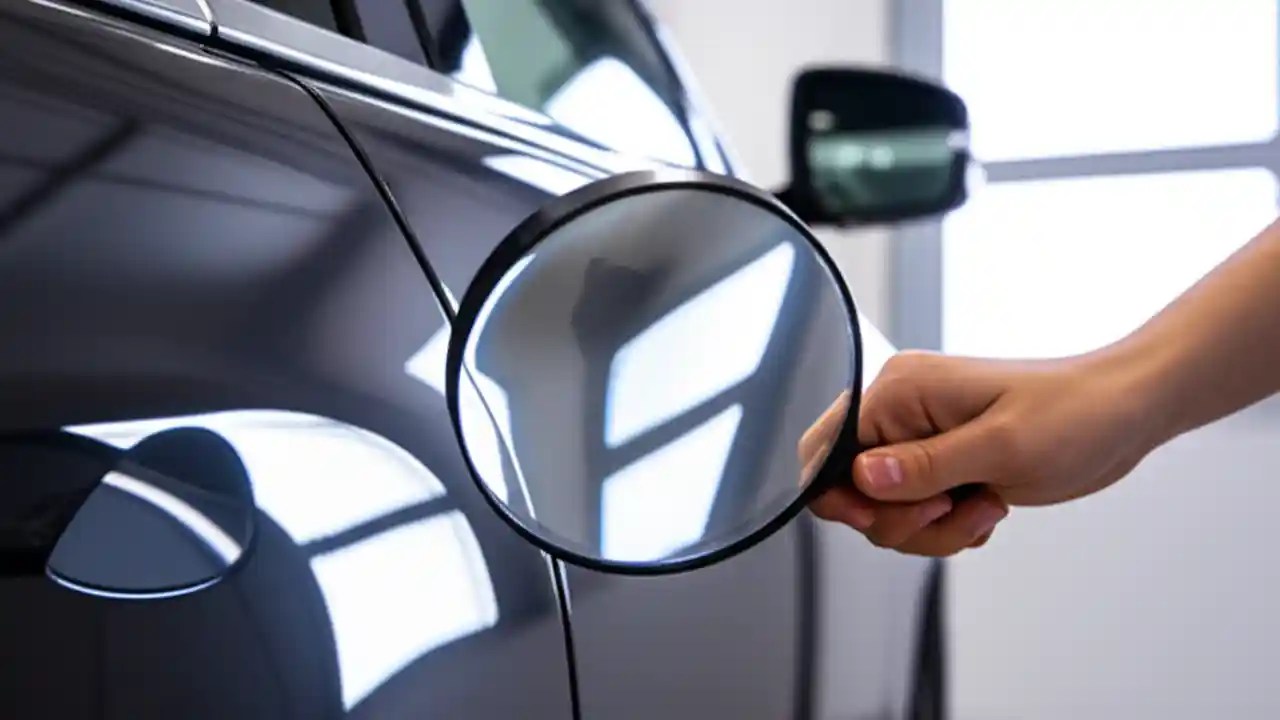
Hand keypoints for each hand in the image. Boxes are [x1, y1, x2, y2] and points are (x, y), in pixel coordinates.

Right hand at [803, 349, 1164, 555]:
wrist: (1124, 411)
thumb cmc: (1075, 413)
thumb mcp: (1000, 446)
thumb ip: (926, 466)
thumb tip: (862, 477)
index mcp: (900, 391)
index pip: (826, 448)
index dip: (841, 494)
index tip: (882, 516)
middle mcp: (900, 411)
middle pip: (850, 488)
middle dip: (898, 518)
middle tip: (949, 510)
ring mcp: (919, 438)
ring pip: (884, 510)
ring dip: (930, 528)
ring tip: (983, 507)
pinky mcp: (940, 462)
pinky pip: (915, 513)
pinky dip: (946, 527)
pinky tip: (987, 508)